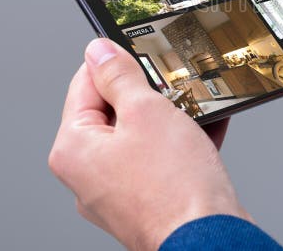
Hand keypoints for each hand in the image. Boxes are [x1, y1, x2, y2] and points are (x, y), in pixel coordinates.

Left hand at [48, 39, 249, 250]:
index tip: (137, 50)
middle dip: (147, 94)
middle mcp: (87, 175)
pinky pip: (158, 160)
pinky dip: (179, 142)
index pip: (84, 85)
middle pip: (113, 112)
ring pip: (140, 136)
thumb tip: (99, 51)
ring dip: (168, 117)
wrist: (209, 239)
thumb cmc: (174, 189)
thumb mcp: (146, 111)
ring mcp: (116, 192)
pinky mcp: (146, 202)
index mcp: (73, 149)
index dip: (114, 63)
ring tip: (193, 106)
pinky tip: (206, 128)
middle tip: (171, 82)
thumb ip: (119, 76)